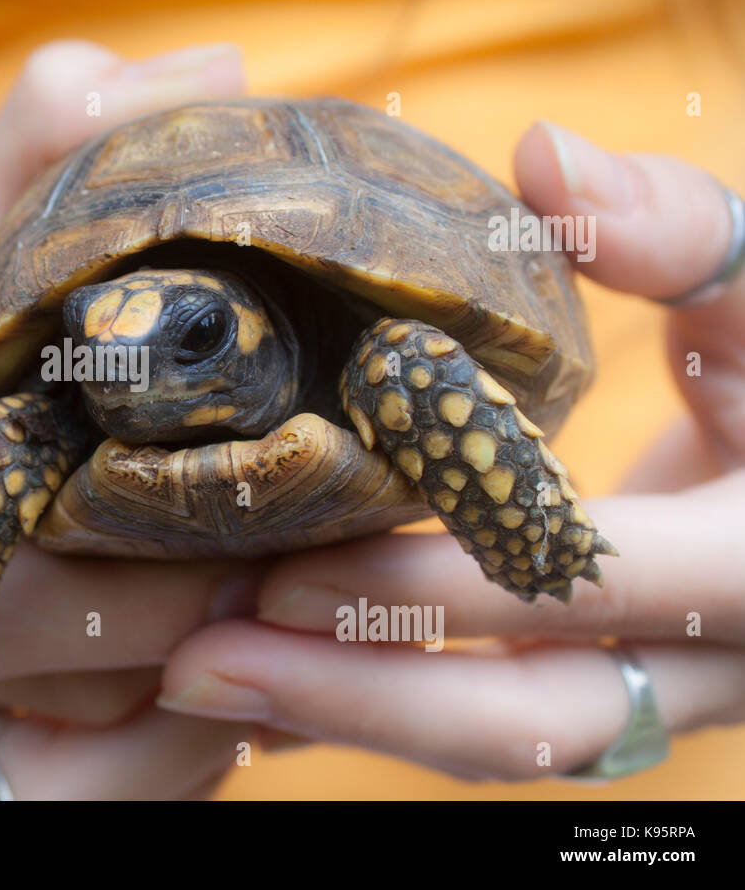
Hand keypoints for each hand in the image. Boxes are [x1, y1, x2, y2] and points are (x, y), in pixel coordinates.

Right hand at [0, 40, 263, 795]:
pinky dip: (185, 739)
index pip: (32, 584)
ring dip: (221, 692)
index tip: (289, 515)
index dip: (177, 565)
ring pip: (102, 749)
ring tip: (313, 609)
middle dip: (224, 622)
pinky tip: (244, 657)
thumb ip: (53, 137)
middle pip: (86, 675)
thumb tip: (215, 82)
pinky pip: (95, 783)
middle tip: (340, 559)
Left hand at [157, 124, 744, 780]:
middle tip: (201, 665)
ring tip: (205, 676)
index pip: (581, 589)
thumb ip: (681, 232)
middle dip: (355, 698)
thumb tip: (548, 155)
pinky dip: (376, 708)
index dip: (431, 592)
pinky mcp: (601, 689)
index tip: (281, 574)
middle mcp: (709, 660)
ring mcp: (650, 690)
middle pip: (527, 717)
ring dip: (347, 716)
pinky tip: (270, 683)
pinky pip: (485, 721)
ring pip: (497, 740)